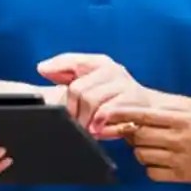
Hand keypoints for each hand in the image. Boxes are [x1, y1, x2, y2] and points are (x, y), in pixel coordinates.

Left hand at [37, 53, 157, 137]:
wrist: (147, 113)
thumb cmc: (113, 101)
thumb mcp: (88, 85)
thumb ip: (65, 73)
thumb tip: (42, 67)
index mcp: (99, 63)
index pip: (72, 61)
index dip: (57, 69)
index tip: (44, 73)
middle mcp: (112, 69)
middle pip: (77, 88)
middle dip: (72, 110)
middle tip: (73, 121)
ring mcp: (123, 83)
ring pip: (90, 100)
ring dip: (84, 119)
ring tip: (86, 127)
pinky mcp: (132, 100)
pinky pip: (106, 111)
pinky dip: (97, 123)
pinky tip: (97, 129)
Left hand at [104, 106, 190, 182]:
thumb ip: (168, 112)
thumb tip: (139, 113)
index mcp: (180, 119)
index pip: (143, 115)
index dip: (121, 114)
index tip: (106, 114)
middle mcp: (178, 138)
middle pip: (138, 136)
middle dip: (132, 135)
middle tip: (135, 134)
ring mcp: (179, 158)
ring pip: (142, 155)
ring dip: (140, 151)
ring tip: (152, 147)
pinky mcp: (182, 175)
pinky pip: (153, 173)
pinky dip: (150, 167)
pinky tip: (160, 161)